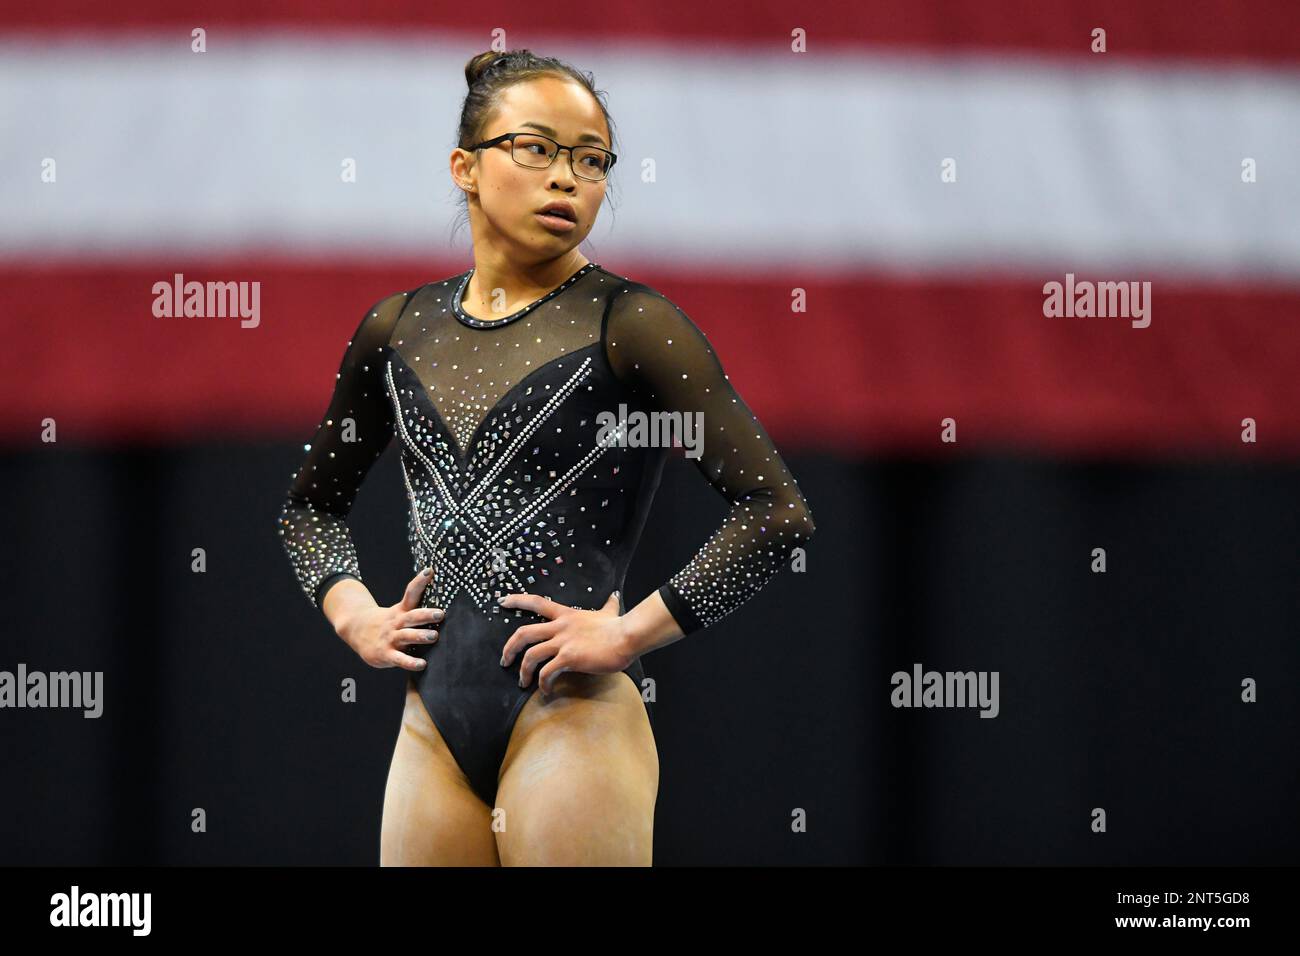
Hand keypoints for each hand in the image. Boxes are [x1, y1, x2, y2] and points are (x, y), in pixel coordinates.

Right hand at [338, 568, 443, 670]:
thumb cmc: (387, 622)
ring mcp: (390, 638)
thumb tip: (436, 588)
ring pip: (406, 636)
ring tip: (434, 636)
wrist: (356, 630)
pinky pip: (399, 659)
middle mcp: (396, 623)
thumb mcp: (399, 611)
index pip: (410, 593)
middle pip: (411, 617)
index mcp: (401, 611)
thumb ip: (416, 605)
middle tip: (440, 614)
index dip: (420, 582)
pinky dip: (410, 662)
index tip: (429, 570)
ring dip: (420, 636)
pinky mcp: (386, 654)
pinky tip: (422, 664)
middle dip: (426, 615)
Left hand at [498, 591, 631, 694]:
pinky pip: (548, 673)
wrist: (628, 636)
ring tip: (523, 683)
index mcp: (566, 615)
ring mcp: (563, 642)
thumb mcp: (609, 612)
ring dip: (523, 671)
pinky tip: (546, 691)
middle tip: (504, 660)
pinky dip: (543, 684)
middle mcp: (560, 627)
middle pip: (523, 633)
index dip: (517, 600)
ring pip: (531, 656)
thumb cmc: (619, 626)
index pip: (536, 602)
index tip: (502, 601)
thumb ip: (608, 605)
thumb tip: (615, 596)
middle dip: (509, 648)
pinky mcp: (569, 658)